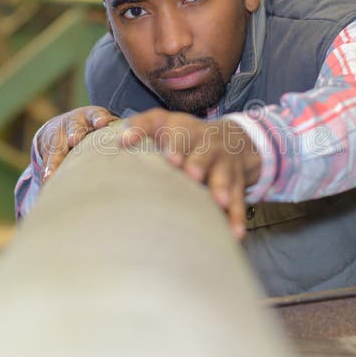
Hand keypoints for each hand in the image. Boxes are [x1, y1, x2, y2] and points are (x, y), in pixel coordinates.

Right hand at [39, 106, 117, 183]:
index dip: (99, 118)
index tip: (102, 123)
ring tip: (53, 172)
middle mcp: (74, 123)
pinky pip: (46, 160)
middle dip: (75, 132)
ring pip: (56, 146)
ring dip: (55, 159)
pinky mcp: (47, 147)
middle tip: (74, 140)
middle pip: (74, 127)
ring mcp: (58, 134)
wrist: (62, 127)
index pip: (96, 114)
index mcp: (92, 116)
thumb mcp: (104, 126)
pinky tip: (48, 181)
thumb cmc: (94, 131)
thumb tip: (148, 147)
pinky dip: (47, 171)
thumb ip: (118, 134)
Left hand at [121, 109, 261, 238]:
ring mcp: (224, 164)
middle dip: (199, 163)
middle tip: (192, 174)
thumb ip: (140, 127)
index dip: (175, 145)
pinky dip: (236, 217)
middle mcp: (208, 145)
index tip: (169, 158)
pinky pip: (239, 201)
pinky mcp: (237, 184)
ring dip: (222, 187)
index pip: (179, 135)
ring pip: (225, 176)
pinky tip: (235, 234)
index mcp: (186, 131)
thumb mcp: (162, 122)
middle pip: (205, 153)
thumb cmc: (182, 135)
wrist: (230, 139)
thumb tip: (116, 138)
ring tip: (220, 201)